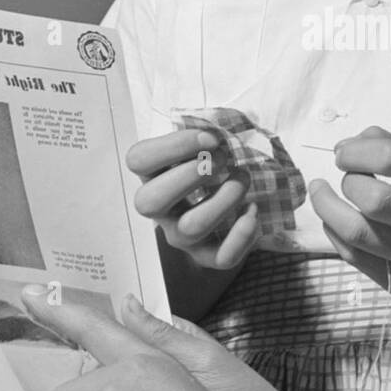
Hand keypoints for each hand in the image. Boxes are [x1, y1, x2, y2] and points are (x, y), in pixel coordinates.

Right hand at [126, 130, 261, 270]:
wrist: (224, 216)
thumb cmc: (211, 171)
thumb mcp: (203, 150)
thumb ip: (206, 139)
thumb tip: (219, 134)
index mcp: (153, 175)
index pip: (139, 160)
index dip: (174, 145)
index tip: (210, 138)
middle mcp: (160, 209)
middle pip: (150, 201)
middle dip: (191, 174)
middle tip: (223, 159)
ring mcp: (180, 235)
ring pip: (192, 226)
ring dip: (225, 198)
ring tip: (243, 178)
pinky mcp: (206, 256)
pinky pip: (221, 257)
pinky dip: (243, 234)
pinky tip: (252, 210)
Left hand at [308, 127, 390, 305]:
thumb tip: (345, 145)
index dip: (357, 152)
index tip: (343, 153)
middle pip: (376, 201)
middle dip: (348, 182)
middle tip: (346, 177)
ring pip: (361, 236)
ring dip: (328, 209)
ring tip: (321, 193)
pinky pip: (360, 261)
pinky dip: (336, 235)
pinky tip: (334, 222)